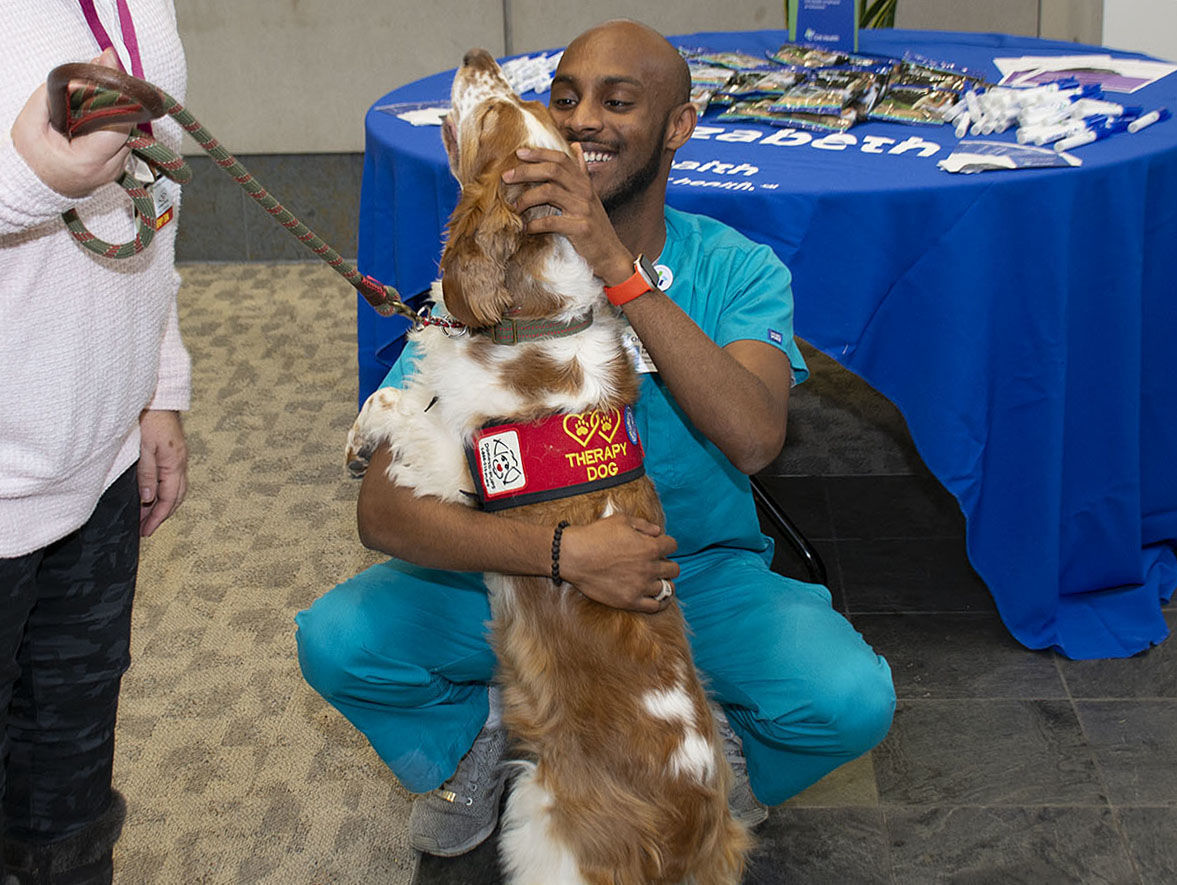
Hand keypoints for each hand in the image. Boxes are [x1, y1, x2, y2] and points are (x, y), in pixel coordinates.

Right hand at [10, 48, 131, 197]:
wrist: (35, 186)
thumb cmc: (31, 158)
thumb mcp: (30, 124)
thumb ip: (51, 97)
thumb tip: (79, 76)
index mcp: (89, 161)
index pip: (118, 123)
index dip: (115, 92)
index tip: (110, 65)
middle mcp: (110, 167)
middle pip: (126, 122)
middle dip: (115, 91)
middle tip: (104, 64)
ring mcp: (117, 167)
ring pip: (127, 127)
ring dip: (115, 103)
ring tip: (96, 83)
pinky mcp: (118, 163)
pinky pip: (123, 135)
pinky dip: (113, 117)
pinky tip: (98, 104)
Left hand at [137, 410, 187, 536]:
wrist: (158, 396)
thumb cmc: (149, 418)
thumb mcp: (143, 448)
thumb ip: (146, 474)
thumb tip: (148, 499)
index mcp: (174, 463)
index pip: (169, 498)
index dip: (158, 516)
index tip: (146, 530)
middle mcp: (180, 462)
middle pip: (177, 496)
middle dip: (162, 514)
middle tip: (146, 527)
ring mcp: (179, 456)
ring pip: (176, 488)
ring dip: (164, 503)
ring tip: (148, 514)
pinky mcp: (174, 451)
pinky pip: (173, 477)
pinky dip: (165, 490)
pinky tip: (154, 492)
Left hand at [502, 145, 634, 285]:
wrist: (611, 254)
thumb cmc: (596, 226)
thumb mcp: (591, 196)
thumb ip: (581, 172)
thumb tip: (576, 147)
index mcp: (584, 183)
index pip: (561, 159)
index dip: (539, 153)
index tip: (519, 153)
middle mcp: (584, 192)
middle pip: (552, 170)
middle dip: (526, 171)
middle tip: (506, 177)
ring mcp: (583, 209)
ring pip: (549, 192)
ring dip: (527, 198)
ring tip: (515, 207)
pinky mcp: (580, 228)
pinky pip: (551, 221)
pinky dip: (534, 225)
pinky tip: (526, 229)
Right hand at [557, 513, 678, 612]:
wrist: (574, 556)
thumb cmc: (595, 535)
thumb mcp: (621, 520)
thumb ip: (643, 525)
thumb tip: (657, 532)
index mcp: (650, 547)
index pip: (673, 546)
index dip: (667, 544)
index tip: (660, 546)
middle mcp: (649, 567)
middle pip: (674, 569)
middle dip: (667, 564)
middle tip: (657, 563)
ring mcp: (641, 586)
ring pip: (667, 588)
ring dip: (664, 582)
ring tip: (657, 581)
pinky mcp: (630, 601)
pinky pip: (655, 606)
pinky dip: (659, 602)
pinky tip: (655, 597)